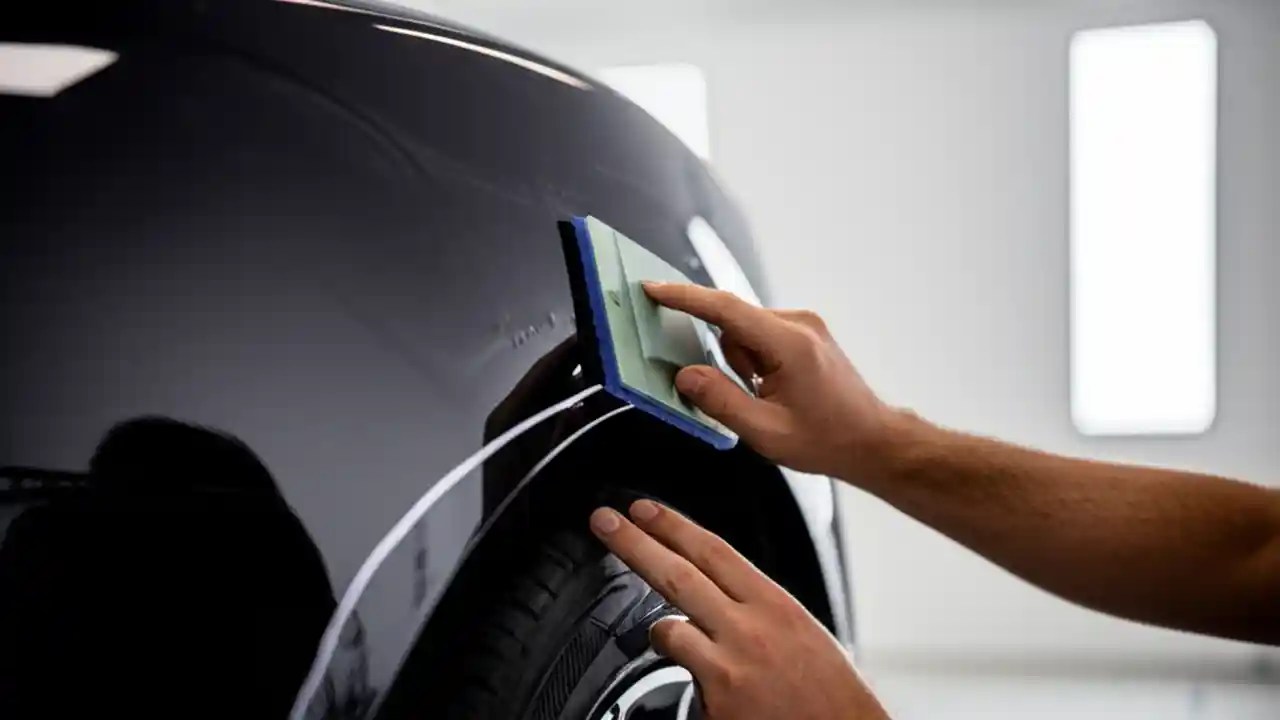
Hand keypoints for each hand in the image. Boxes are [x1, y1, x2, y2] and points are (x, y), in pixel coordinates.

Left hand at [590, 500, 888, 719]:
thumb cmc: (830, 694)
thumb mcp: (802, 632)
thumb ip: (757, 608)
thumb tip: (721, 593)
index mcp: (774, 605)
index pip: (714, 551)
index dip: (673, 526)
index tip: (644, 509)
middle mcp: (749, 629)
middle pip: (678, 574)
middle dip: (634, 543)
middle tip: (604, 521)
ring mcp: (728, 666)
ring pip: (667, 628)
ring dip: (662, 631)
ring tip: (676, 640)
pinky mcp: (715, 702)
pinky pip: (678, 676)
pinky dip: (685, 677)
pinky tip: (712, 691)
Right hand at [644, 282, 894, 480]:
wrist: (870, 440)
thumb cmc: (826, 439)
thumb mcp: (766, 433)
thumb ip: (721, 401)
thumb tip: (686, 376)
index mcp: (790, 344)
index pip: (726, 309)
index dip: (685, 298)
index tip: (653, 289)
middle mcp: (798, 324)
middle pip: (733, 324)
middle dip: (727, 360)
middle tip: (748, 396)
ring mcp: (804, 325)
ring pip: (745, 332)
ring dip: (742, 363)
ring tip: (767, 398)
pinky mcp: (804, 332)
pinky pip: (760, 336)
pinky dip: (754, 361)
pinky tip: (772, 389)